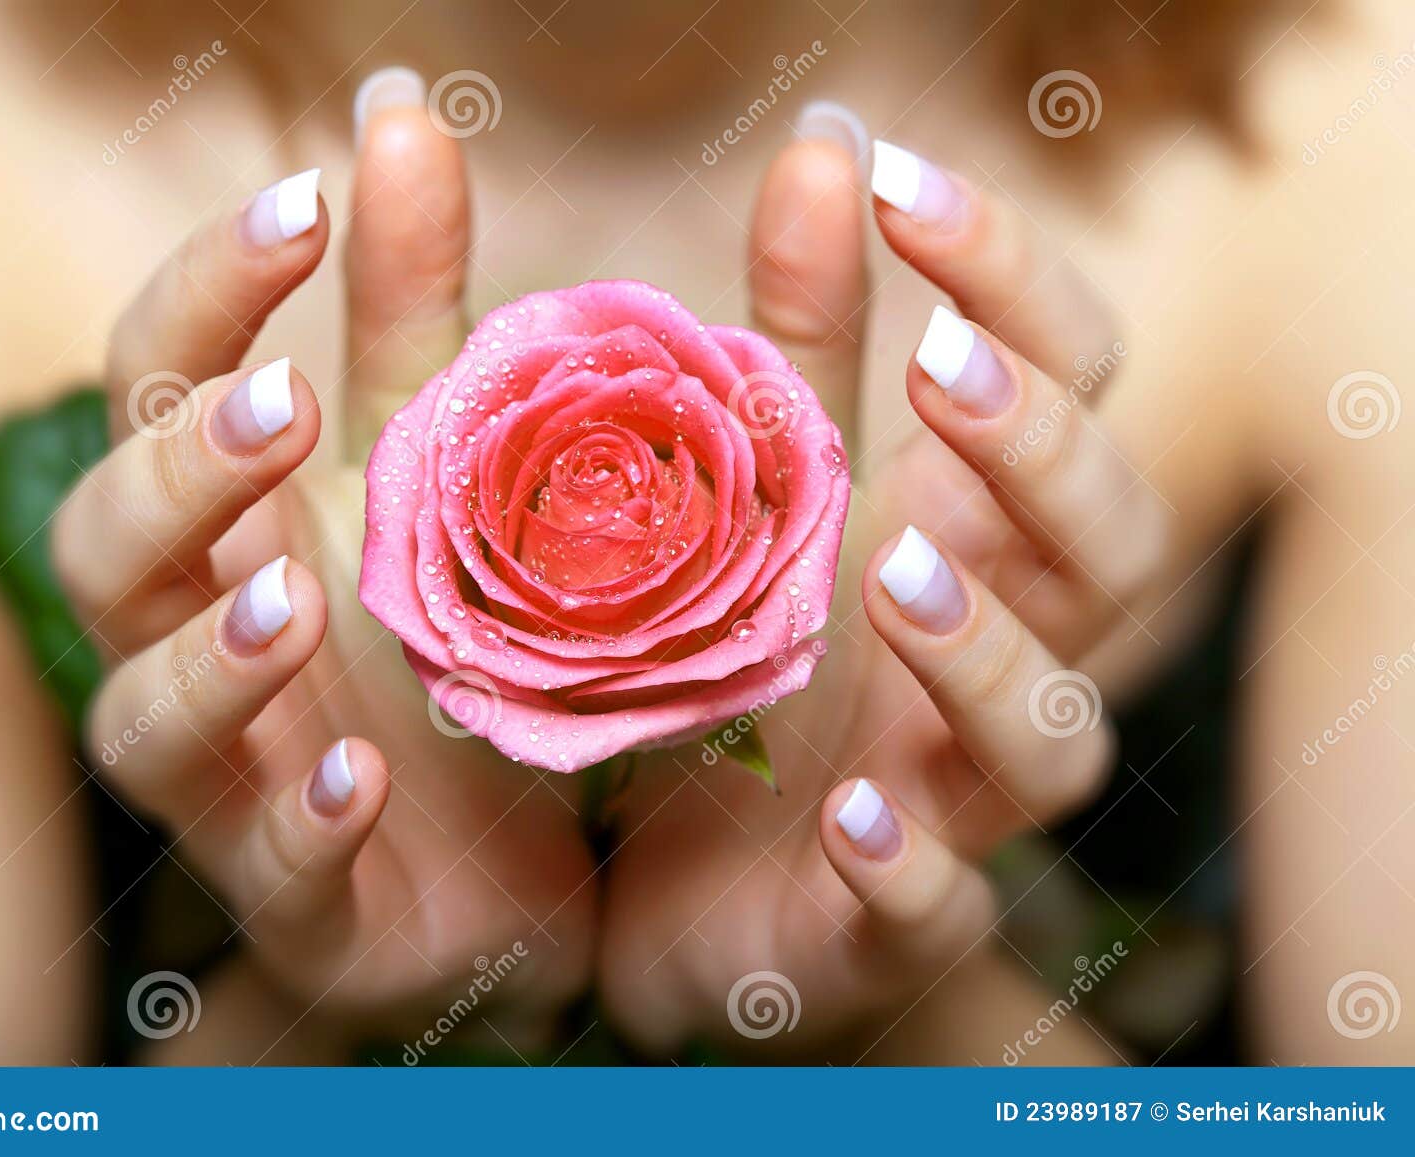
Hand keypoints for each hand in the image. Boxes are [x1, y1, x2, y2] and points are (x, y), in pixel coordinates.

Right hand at [52, 102, 596, 1053]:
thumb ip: (420, 305)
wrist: (527, 864)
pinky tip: (361, 778)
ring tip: (294, 596)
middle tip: (285, 404)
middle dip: (177, 473)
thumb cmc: (460, 652)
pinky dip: (302, 821)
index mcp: (239, 524)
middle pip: (107, 548)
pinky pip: (272, 868)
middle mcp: (208, 642)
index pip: (155, 389)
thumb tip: (395, 110)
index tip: (301, 201)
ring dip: (207, 658)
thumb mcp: (451, 468)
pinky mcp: (310, 897)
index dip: (201, 294)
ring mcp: (243, 781)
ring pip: (145, 721)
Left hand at [600, 126, 1164, 1057]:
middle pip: (1110, 541)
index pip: (1063, 382)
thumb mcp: (749, 496)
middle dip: (1040, 451)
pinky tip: (852, 816)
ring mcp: (947, 793)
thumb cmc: (733, 670)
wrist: (663, 888)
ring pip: (1051, 734)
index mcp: (964, 525)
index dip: (1016, 281)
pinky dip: (910, 862)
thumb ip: (791, 339)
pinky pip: (938, 904)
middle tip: (936, 376)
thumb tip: (830, 143)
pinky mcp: (880, 917)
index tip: (899, 181)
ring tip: (895, 575)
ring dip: (992, 651)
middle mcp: (987, 650)